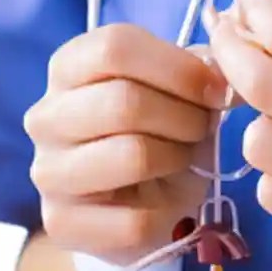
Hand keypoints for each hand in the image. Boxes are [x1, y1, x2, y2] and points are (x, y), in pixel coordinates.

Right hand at [24, 24, 227, 263]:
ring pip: (131, 156)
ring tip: (180, 160)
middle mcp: (45, 117)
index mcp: (68, 68)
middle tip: (201, 129)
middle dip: (184, 116)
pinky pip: (133, 219)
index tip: (214, 91)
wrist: (135, 207)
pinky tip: (161, 203)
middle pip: (124, 101)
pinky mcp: (61, 223)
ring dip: (175, 159)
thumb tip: (225, 69)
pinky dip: (165, 212)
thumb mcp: (177, 93)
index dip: (177, 67)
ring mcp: (48, 172)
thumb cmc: (157, 137)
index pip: (115, 47)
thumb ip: (198, 71)